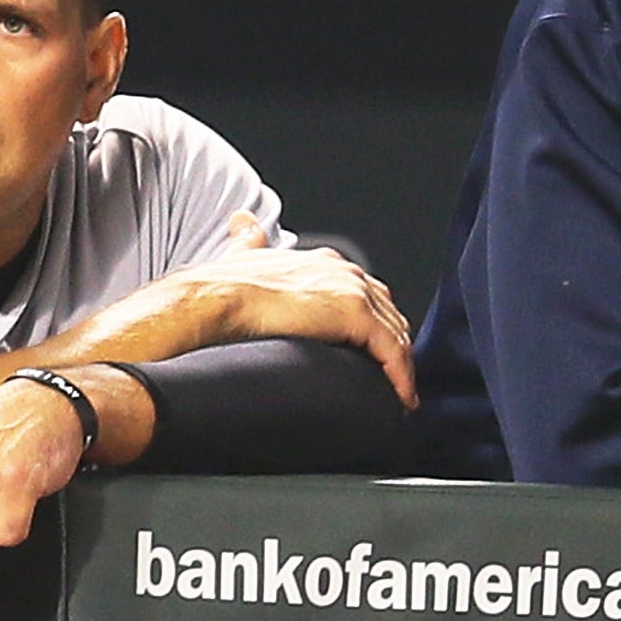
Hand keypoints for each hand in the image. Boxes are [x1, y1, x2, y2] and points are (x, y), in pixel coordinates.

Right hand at [174, 211, 416, 407]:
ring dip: (401, 366)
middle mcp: (346, 271)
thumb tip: (243, 222)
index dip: (377, 323)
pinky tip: (400, 398)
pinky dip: (400, 376)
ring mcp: (354, 291)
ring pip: (395, 333)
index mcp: (325, 262)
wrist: (219, 298)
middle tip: (394, 378)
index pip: (368, 294)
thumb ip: (250, 240)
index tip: (377, 349)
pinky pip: (391, 351)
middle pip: (389, 313)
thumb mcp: (244, 254)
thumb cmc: (224, 286)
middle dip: (394, 346)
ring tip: (400, 394)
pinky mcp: (356, 315)